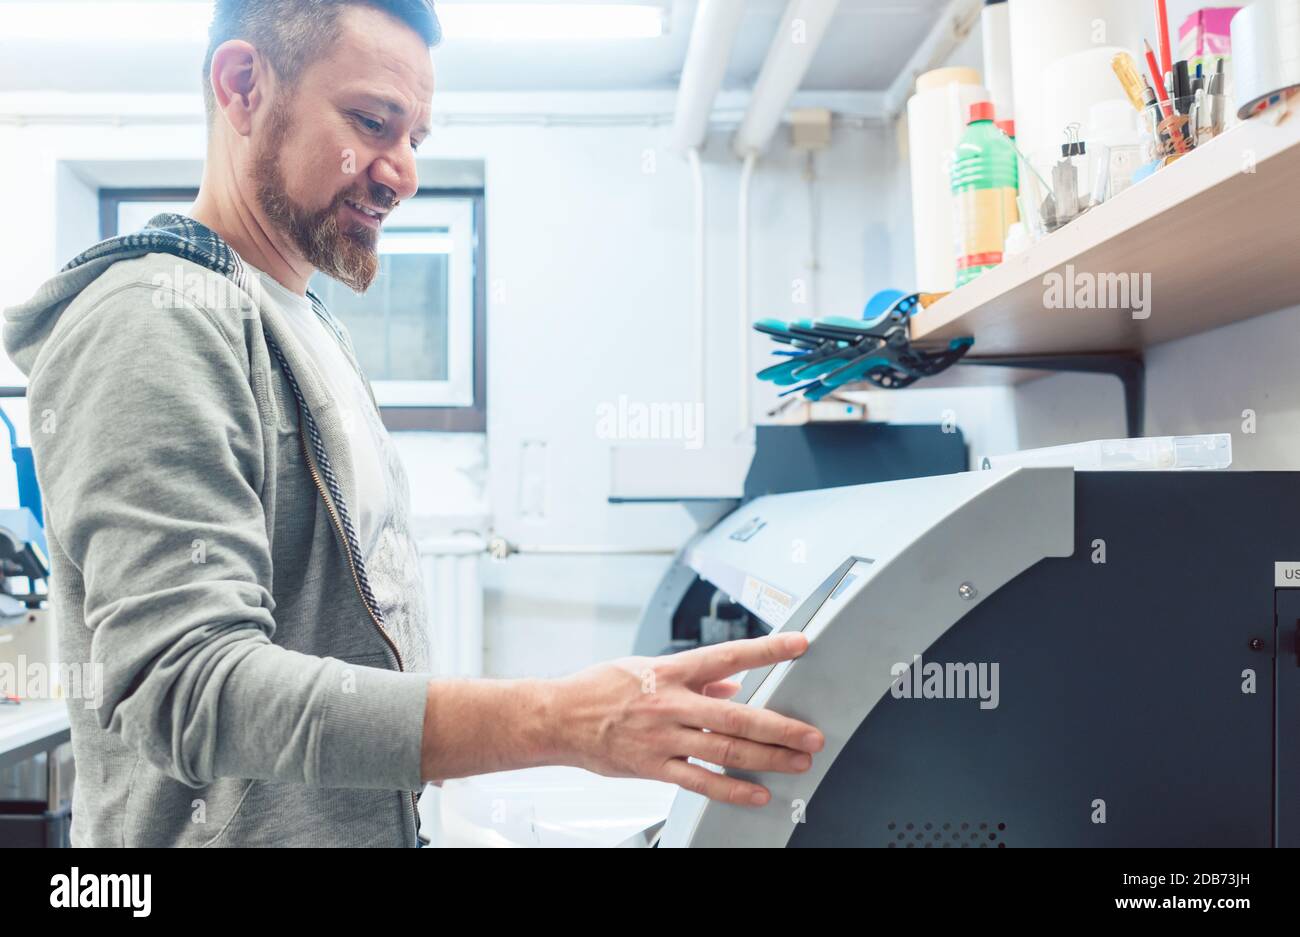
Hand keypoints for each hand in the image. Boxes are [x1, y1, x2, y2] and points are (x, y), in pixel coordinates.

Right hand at [549, 633, 823, 805]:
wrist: (559, 718)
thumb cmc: (600, 689)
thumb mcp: (647, 667)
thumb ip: (694, 677)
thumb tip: (731, 682)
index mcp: (672, 670)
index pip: (729, 655)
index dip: (768, 650)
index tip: (799, 644)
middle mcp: (673, 703)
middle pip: (738, 716)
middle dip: (781, 726)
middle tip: (812, 735)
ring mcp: (665, 737)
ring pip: (726, 750)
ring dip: (768, 758)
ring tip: (797, 763)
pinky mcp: (655, 766)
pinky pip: (701, 781)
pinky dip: (733, 790)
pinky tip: (757, 794)